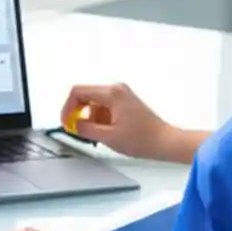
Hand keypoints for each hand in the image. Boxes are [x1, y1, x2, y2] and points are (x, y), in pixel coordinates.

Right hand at [60, 83, 177, 159]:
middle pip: (85, 95)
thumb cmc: (143, 139)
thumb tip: (74, 125)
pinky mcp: (125, 101)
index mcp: (111, 93)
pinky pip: (104, 106)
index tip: (66, 122)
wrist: (164, 141)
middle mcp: (116, 89)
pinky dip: (100, 118)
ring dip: (91, 117)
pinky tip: (108, 132)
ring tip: (101, 134)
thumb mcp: (108, 137)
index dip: (67, 108)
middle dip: (78, 113)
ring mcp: (121, 94)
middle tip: (78, 130)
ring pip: (94, 102)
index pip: (78, 92)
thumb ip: (86, 129)